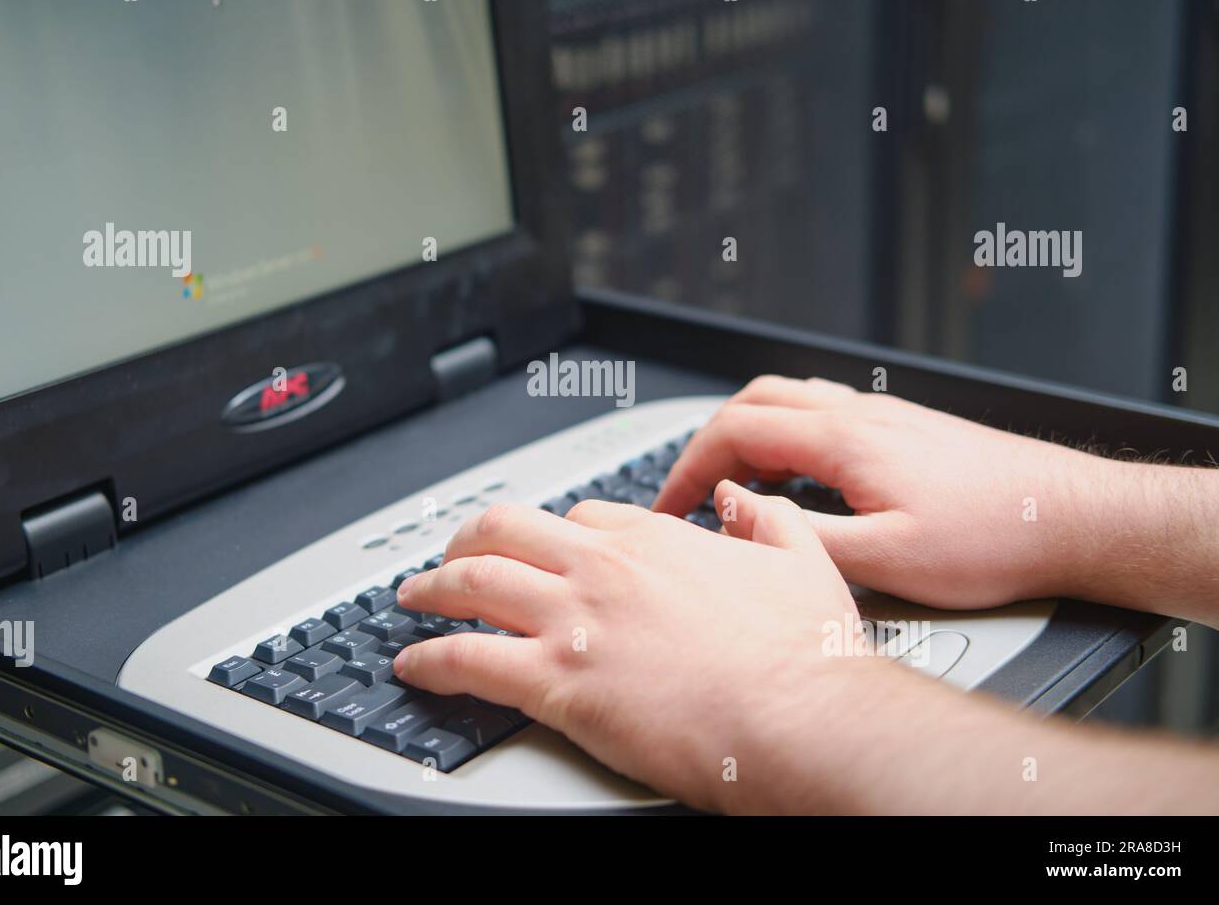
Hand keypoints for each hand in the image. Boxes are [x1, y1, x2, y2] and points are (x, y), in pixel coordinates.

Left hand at [393, 487, 865, 811]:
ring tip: (413, 598)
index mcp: (656, 541)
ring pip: (473, 585)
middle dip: (467, 540)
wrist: (801, 720)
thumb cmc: (805, 658)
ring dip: (432, 589)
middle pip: (506, 532)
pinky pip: (467, 661)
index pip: (581, 517)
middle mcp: (604, 570)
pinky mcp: (556, 682)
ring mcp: (574, 621)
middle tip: (451, 555)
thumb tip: (741, 498)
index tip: (544, 547)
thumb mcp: (802, 560)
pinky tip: (415, 666)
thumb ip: (766, 520)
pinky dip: (430, 661)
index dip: (553, 532)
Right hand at [652, 375, 1117, 608]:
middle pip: (752, 401)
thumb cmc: (993, 538)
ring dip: (745, 432)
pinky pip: (822, 410)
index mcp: (846, 438)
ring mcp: (884, 414)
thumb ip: (800, 533)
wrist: (1070, 516)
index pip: (736, 430)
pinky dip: (785, 433)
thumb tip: (738, 509)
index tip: (670, 505)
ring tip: (733, 484)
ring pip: (788, 398)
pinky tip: (796, 473)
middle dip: (707, 443)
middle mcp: (861, 413)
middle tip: (689, 493)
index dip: (689, 467)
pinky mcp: (903, 425)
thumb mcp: (887, 560)